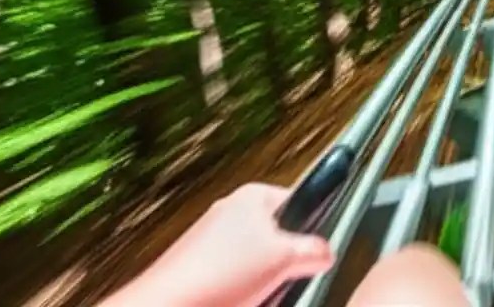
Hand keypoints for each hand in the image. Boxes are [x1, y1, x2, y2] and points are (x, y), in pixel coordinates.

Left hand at [101, 183, 333, 306]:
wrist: (168, 305)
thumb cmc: (215, 274)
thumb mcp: (284, 259)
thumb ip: (314, 251)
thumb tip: (325, 252)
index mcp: (253, 197)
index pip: (299, 202)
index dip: (312, 230)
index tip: (318, 252)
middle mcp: (233, 214)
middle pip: (281, 238)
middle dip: (288, 264)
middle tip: (285, 280)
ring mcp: (216, 242)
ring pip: (261, 265)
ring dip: (266, 283)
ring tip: (258, 295)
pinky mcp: (205, 269)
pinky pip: (240, 281)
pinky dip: (246, 294)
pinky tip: (243, 301)